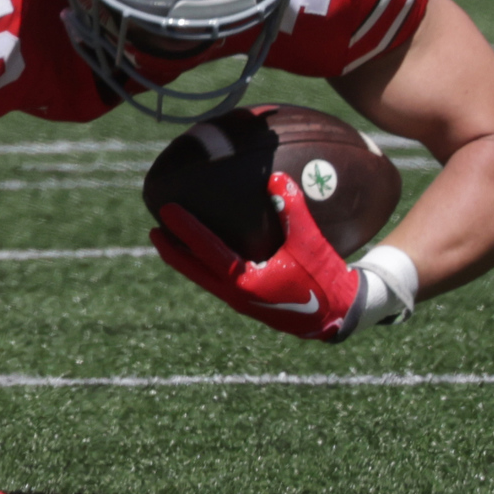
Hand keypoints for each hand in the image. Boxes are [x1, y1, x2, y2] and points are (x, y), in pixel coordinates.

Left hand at [152, 172, 361, 339]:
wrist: (340, 316)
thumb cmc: (325, 280)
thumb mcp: (310, 243)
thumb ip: (293, 209)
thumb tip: (276, 177)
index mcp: (247, 283)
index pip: (207, 251)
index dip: (185, 230)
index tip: (165, 212)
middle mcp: (237, 296)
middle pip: (194, 270)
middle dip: (172, 250)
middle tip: (153, 229)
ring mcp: (241, 301)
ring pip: (203, 278)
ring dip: (184, 260)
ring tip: (167, 240)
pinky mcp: (248, 302)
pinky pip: (217, 281)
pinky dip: (203, 265)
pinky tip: (202, 253)